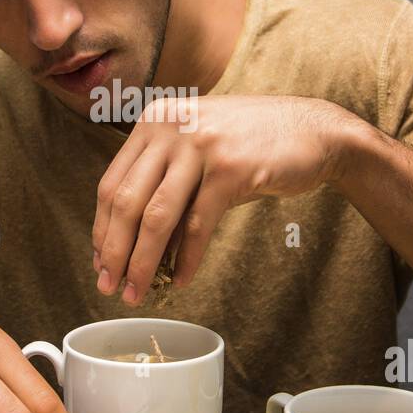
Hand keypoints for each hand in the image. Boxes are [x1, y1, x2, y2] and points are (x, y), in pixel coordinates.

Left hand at [91, 94, 348, 303]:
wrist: (313, 131)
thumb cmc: (252, 145)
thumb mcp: (197, 147)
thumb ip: (164, 180)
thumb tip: (129, 241)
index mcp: (155, 120)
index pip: (111, 182)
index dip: (101, 228)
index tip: (99, 261)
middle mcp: (171, 127)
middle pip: (126, 201)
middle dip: (113, 251)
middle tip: (109, 286)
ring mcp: (200, 146)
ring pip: (157, 217)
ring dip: (142, 262)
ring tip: (137, 292)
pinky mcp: (230, 169)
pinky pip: (198, 225)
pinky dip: (186, 258)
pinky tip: (180, 280)